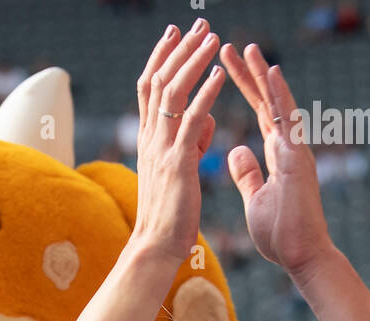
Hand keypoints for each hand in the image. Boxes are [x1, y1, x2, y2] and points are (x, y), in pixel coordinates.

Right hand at [130, 19, 227, 265]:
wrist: (156, 248)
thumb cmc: (170, 215)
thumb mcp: (179, 171)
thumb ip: (191, 142)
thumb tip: (206, 120)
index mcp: (150, 140)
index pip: (150, 88)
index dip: (162, 57)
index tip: (175, 33)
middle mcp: (151, 139)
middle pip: (159, 81)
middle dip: (179, 49)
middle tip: (198, 23)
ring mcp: (162, 150)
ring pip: (173, 93)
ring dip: (193, 62)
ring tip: (212, 38)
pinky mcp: (178, 164)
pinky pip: (192, 121)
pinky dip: (206, 94)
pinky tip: (219, 75)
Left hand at [219, 43, 333, 277]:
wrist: (301, 257)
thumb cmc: (281, 234)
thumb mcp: (255, 198)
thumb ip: (248, 173)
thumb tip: (236, 151)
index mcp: (278, 153)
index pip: (259, 111)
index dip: (243, 87)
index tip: (224, 65)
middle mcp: (289, 145)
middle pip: (266, 100)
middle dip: (247, 73)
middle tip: (228, 45)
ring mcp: (296, 150)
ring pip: (278, 104)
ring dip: (262, 75)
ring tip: (247, 48)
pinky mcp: (298, 160)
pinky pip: (289, 122)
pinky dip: (280, 95)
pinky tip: (271, 72)